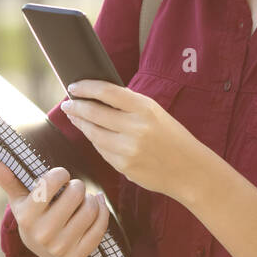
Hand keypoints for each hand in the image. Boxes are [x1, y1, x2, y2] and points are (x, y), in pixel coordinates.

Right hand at [0, 160, 108, 256]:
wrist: (41, 249)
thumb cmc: (33, 214)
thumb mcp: (20, 198)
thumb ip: (8, 179)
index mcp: (27, 216)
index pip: (50, 183)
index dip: (60, 174)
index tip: (61, 175)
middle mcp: (43, 234)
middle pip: (75, 194)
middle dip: (77, 186)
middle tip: (74, 189)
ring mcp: (61, 247)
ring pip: (90, 209)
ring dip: (91, 199)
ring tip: (83, 200)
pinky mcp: (78, 256)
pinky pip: (101, 226)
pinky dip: (102, 212)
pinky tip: (96, 206)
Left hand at [60, 79, 214, 201]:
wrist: (189, 169)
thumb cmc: (173, 138)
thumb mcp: (156, 113)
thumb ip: (130, 105)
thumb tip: (99, 96)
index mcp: (145, 109)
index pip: (107, 92)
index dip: (86, 88)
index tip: (74, 87)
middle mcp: (135, 128)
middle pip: (94, 113)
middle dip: (76, 107)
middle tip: (68, 104)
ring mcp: (128, 149)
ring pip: (93, 133)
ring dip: (81, 123)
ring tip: (75, 116)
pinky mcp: (124, 166)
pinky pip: (101, 150)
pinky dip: (94, 140)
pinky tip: (92, 134)